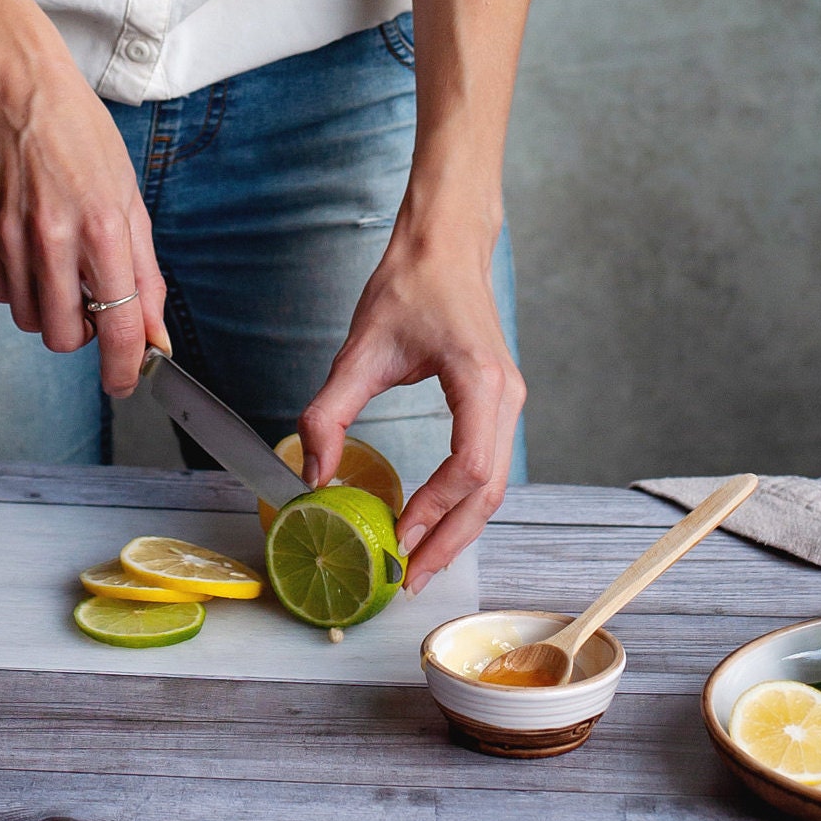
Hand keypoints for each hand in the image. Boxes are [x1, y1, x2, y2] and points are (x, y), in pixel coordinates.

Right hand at [0, 13, 169, 396]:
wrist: (19, 90)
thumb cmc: (82, 137)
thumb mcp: (130, 198)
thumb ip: (144, 273)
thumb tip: (154, 335)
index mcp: (104, 228)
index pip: (118, 325)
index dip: (123, 367)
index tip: (124, 382)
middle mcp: (55, 238)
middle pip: (62, 337)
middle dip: (79, 334)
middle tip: (86, 304)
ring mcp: (9, 237)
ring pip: (28, 319)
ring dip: (47, 307)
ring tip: (57, 263)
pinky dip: (18, 282)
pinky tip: (28, 243)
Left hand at [297, 213, 524, 592]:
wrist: (444, 243)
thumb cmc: (411, 284)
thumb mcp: (359, 349)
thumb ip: (329, 414)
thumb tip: (312, 476)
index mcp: (479, 382)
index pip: (469, 467)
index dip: (435, 511)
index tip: (399, 538)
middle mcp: (505, 397)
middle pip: (490, 491)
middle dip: (450, 540)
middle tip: (408, 576)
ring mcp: (508, 401)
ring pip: (494, 485)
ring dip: (458, 528)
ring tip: (418, 560)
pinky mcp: (498, 403)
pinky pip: (488, 465)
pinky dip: (463, 502)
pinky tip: (432, 521)